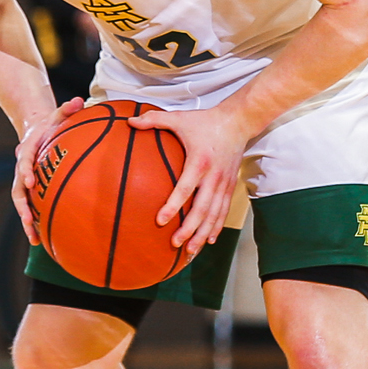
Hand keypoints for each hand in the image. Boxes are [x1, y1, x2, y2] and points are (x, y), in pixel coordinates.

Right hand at [11, 98, 85, 244]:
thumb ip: (68, 108)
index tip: (30, 182)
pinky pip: (31, 208)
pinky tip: (43, 240)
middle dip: (22, 207)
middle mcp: (22, 169)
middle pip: (18, 190)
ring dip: (27, 222)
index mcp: (27, 150)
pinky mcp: (31, 191)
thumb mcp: (58, 114)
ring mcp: (25, 182)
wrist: (36, 131)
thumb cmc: (51, 124)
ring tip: (34, 240)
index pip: (24, 161)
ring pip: (22, 205)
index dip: (25, 171)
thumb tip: (80, 100)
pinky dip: (34, 223)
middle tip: (29, 220)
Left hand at [127, 103, 254, 253]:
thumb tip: (129, 121)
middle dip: (189, 229)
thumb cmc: (205, 121)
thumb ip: (154, 120)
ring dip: (203, 234)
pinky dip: (216, 227)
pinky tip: (209, 240)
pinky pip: (223, 210)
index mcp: (199, 161)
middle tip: (174, 243)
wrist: (238, 121)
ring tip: (191, 251)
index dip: (173, 205)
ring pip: (214, 214)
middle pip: (202, 208)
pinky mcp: (230, 186)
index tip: (160, 221)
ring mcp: (224, 183)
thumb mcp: (179, 118)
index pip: (185, 188)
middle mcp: (213, 176)